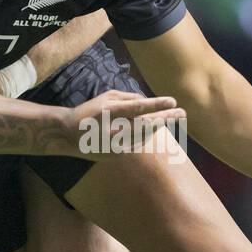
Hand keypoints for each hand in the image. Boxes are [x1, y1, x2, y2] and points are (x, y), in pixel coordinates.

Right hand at [69, 89, 184, 159]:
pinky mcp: (117, 154)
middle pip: (146, 124)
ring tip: (172, 117)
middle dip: (166, 118)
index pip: (138, 107)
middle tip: (182, 113)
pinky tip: (152, 129)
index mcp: (110, 111)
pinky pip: (138, 143)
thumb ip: (129, 98)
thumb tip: (149, 103)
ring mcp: (116, 144)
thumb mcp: (107, 97)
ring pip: (145, 135)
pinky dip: (146, 135)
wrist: (69, 135)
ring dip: (158, 126)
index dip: (157, 105)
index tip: (173, 101)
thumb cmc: (90, 111)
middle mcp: (114, 129)